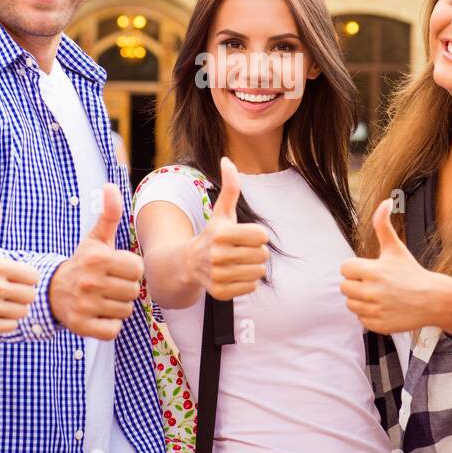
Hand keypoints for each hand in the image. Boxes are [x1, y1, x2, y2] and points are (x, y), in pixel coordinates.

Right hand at [48, 183, 144, 339]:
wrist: (51, 291)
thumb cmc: (82, 263)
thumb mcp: (95, 238)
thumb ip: (109, 214)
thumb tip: (111, 186)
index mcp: (97, 259)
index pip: (137, 269)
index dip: (130, 269)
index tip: (116, 269)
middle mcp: (90, 282)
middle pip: (133, 291)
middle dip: (125, 289)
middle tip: (109, 285)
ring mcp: (85, 306)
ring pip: (125, 311)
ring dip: (118, 306)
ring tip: (103, 298)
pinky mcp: (82, 327)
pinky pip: (113, 329)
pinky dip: (110, 325)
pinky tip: (99, 314)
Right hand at [184, 157, 269, 300]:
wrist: (188, 264)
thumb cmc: (212, 234)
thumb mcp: (221, 211)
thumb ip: (230, 186)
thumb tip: (227, 159)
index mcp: (221, 233)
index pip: (262, 235)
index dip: (257, 234)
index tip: (244, 235)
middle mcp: (217, 255)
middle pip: (263, 255)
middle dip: (256, 251)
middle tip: (240, 250)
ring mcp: (218, 275)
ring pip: (259, 272)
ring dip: (253, 266)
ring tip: (238, 262)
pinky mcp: (220, 293)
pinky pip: (251, 287)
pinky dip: (247, 281)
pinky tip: (233, 274)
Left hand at [339, 199, 447, 334]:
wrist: (433, 299)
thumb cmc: (411, 272)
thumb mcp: (395, 248)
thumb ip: (383, 225)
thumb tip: (385, 201)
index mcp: (373, 271)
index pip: (344, 269)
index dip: (355, 269)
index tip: (369, 270)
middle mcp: (372, 292)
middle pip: (345, 288)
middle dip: (356, 284)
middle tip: (375, 283)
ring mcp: (375, 310)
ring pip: (351, 304)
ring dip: (361, 300)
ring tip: (380, 295)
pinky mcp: (378, 325)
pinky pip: (361, 319)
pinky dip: (369, 315)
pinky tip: (384, 308)